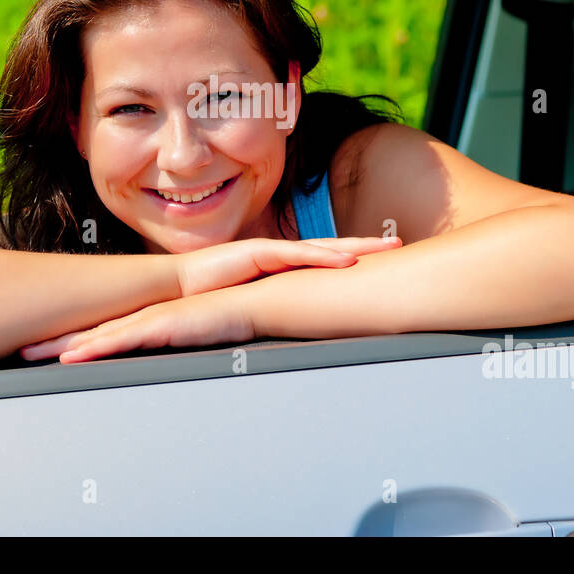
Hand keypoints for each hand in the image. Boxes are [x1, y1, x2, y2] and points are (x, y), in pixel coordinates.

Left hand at [20, 288, 253, 362]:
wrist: (247, 301)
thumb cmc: (224, 317)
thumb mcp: (192, 333)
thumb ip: (174, 342)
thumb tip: (163, 352)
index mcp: (144, 322)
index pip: (99, 332)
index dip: (69, 338)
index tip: (43, 347)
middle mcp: (139, 319)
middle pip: (86, 332)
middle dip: (51, 341)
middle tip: (21, 351)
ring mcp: (146, 322)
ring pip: (94, 337)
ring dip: (59, 348)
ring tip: (29, 355)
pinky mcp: (158, 328)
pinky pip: (119, 341)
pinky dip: (92, 350)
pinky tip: (69, 359)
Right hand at [175, 234, 401, 297]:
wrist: (175, 290)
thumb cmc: (209, 298)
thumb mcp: (252, 305)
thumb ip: (276, 311)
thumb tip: (299, 330)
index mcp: (281, 268)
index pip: (323, 260)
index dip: (353, 256)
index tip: (383, 259)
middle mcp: (279, 256)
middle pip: (331, 247)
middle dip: (366, 244)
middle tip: (398, 244)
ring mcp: (269, 252)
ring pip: (321, 246)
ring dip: (354, 246)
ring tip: (385, 247)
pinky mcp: (257, 253)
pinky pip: (297, 254)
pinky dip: (323, 256)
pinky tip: (348, 260)